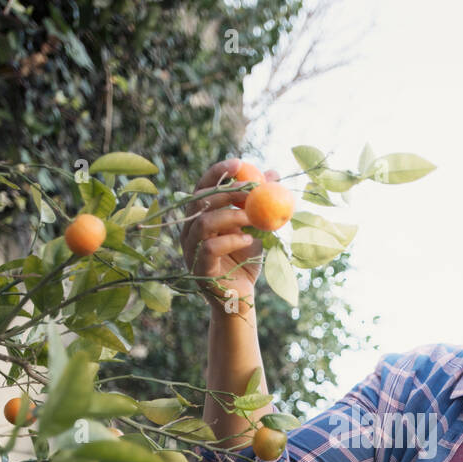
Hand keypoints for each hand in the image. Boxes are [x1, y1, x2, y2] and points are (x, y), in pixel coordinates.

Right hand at [179, 158, 278, 312]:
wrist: (243, 297)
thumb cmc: (245, 260)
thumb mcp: (256, 227)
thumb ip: (260, 202)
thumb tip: (273, 173)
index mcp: (199, 217)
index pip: (202, 187)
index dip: (218, 173)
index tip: (239, 163)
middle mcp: (189, 231)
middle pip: (200, 202)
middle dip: (227, 193)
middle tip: (251, 192)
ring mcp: (191, 251)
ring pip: (203, 223)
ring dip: (231, 216)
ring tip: (252, 219)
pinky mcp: (198, 270)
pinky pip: (210, 248)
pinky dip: (232, 240)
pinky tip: (249, 240)